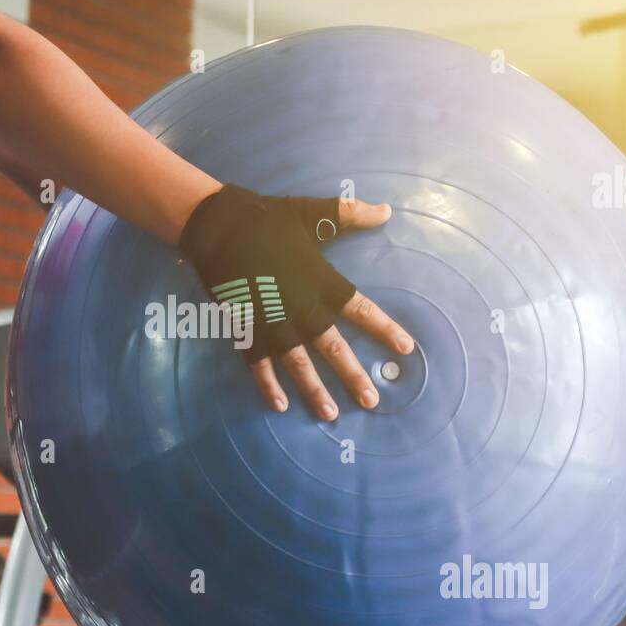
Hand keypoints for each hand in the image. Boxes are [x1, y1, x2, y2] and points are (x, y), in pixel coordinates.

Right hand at [179, 184, 414, 419]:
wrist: (218, 227)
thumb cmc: (268, 220)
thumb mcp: (312, 214)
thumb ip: (350, 216)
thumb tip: (386, 211)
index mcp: (322, 283)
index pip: (362, 311)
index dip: (385, 329)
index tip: (406, 349)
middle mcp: (301, 310)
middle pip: (334, 349)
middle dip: (353, 375)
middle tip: (371, 400)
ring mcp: (272, 324)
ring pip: (298, 366)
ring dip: (314, 391)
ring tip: (330, 414)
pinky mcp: (246, 330)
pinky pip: (258, 365)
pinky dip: (267, 386)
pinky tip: (278, 406)